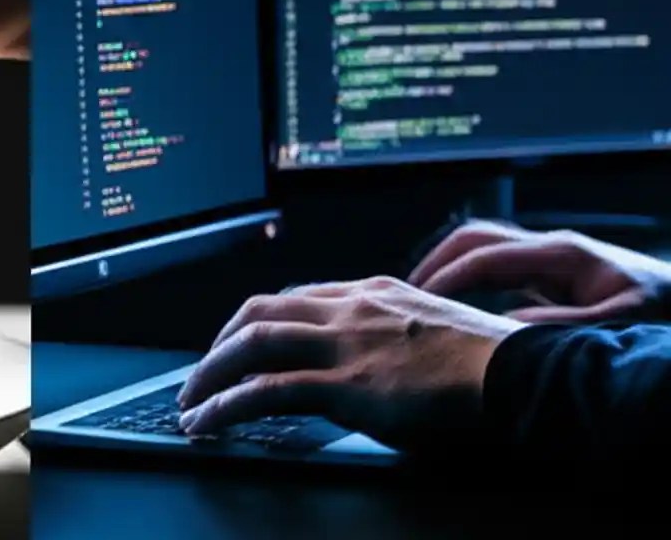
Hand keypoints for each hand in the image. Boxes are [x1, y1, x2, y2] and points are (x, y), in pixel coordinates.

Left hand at [176, 277, 524, 451]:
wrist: (522, 373)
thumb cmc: (491, 361)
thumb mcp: (432, 331)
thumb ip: (393, 337)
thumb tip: (376, 363)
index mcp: (373, 291)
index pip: (296, 298)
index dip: (258, 322)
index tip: (241, 342)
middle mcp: (350, 307)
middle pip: (260, 311)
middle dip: (220, 342)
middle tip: (202, 371)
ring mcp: (344, 343)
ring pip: (252, 344)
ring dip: (210, 373)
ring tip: (191, 400)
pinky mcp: (344, 385)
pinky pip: (266, 391)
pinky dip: (226, 405)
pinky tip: (209, 421)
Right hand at [409, 220, 670, 322]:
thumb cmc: (663, 316)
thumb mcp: (617, 324)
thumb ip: (560, 326)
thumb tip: (501, 326)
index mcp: (563, 253)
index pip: (485, 255)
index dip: (446, 277)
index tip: (418, 302)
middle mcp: (552, 250)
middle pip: (476, 238)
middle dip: (435, 261)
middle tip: (405, 292)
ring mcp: (552, 261)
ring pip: (484, 251)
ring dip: (449, 269)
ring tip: (421, 299)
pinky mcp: (554, 278)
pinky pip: (500, 273)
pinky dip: (469, 284)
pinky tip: (457, 310)